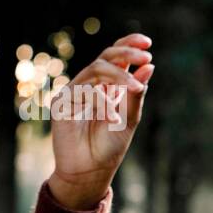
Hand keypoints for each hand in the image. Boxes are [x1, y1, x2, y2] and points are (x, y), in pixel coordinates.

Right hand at [46, 34, 153, 209]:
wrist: (90, 170)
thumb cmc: (110, 146)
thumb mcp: (129, 118)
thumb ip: (136, 93)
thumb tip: (149, 66)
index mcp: (108, 86)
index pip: (116, 57)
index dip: (129, 44)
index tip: (147, 42)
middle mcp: (91, 85)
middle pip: (106, 57)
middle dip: (126, 53)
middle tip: (145, 56)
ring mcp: (75, 91)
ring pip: (97, 69)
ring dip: (120, 76)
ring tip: (136, 89)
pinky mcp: (63, 102)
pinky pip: (85, 91)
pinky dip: (102, 101)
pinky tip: (111, 117)